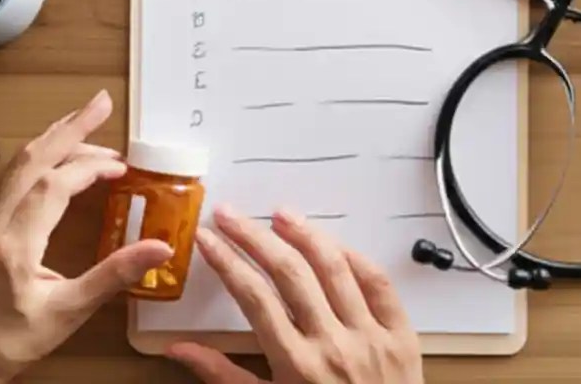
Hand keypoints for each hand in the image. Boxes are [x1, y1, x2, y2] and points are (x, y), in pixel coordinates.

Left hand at [0, 90, 172, 383]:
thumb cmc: (7, 344)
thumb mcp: (67, 314)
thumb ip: (113, 276)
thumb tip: (159, 250)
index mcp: (14, 245)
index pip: (54, 187)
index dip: (89, 167)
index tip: (121, 166)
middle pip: (32, 160)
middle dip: (69, 128)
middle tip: (101, 103)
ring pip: (18, 166)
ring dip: (52, 139)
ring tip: (84, 121)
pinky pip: (10, 180)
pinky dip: (38, 158)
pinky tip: (55, 159)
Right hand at [168, 206, 422, 383]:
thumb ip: (224, 377)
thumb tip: (179, 349)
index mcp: (296, 366)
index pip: (253, 298)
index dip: (227, 262)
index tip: (207, 238)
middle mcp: (333, 346)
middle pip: (289, 273)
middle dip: (254, 237)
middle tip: (230, 215)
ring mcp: (370, 337)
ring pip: (335, 268)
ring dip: (304, 234)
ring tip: (279, 214)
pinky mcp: (401, 335)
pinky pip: (378, 283)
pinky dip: (354, 256)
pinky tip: (331, 242)